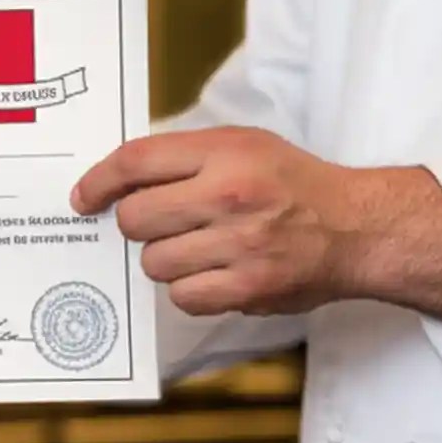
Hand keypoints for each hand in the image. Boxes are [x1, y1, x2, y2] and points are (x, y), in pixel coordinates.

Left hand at [69, 126, 374, 315]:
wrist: (357, 228)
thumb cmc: (291, 183)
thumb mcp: (242, 145)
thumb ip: (183, 157)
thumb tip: (117, 180)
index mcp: (225, 152)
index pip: (136, 161)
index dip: (99, 181)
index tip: (84, 198)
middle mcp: (229, 196)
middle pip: (135, 218)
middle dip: (135, 224)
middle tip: (158, 223)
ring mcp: (239, 245)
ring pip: (154, 262)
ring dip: (164, 258)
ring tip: (196, 247)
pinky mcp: (248, 289)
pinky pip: (182, 297)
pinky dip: (188, 289)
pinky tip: (211, 273)